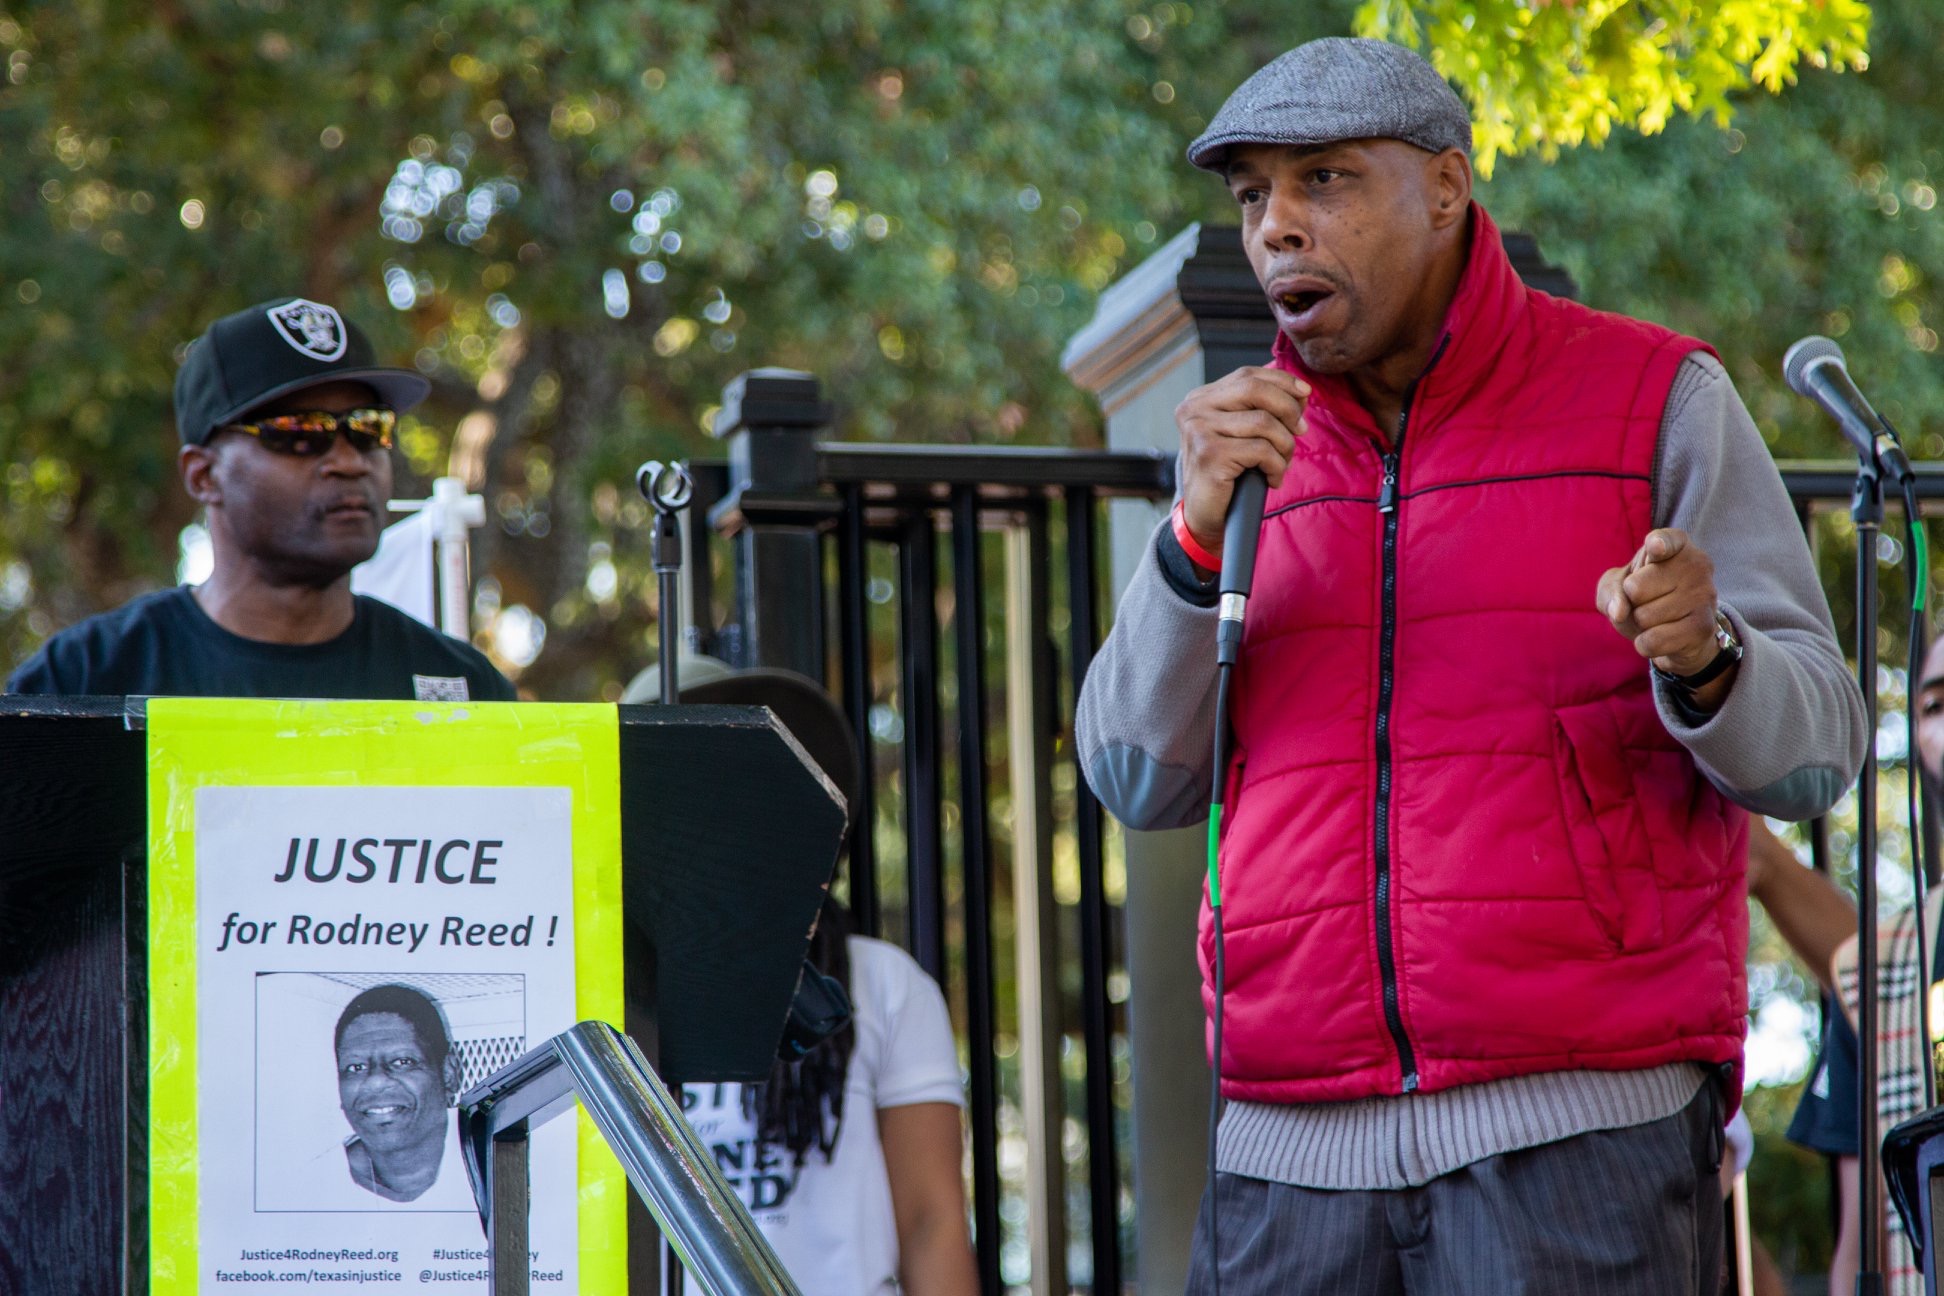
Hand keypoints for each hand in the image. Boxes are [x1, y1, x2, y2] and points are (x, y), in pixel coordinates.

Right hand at [1174, 366, 1308, 561]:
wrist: (1204, 517)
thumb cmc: (1229, 474)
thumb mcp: (1243, 433)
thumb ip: (1263, 408)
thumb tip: (1302, 392)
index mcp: (1201, 398)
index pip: (1247, 375)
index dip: (1282, 381)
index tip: (1305, 395)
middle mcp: (1194, 409)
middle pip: (1255, 390)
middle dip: (1288, 409)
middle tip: (1299, 432)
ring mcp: (1199, 430)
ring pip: (1264, 422)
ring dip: (1285, 445)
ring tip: (1281, 464)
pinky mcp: (1210, 454)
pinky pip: (1262, 450)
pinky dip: (1277, 466)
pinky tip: (1272, 479)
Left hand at [1596, 528, 1731, 688]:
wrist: (1678, 634)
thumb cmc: (1644, 599)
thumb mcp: (1617, 587)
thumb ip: (1611, 591)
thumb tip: (1619, 612)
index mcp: (1677, 545)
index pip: (1664, 541)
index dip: (1657, 545)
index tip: (1655, 547)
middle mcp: (1696, 565)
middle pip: (1634, 589)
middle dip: (1632, 603)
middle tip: (1649, 601)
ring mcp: (1704, 595)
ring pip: (1643, 617)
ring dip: (1640, 624)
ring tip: (1658, 618)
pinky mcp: (1703, 626)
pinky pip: (1653, 640)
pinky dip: (1646, 644)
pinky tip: (1662, 636)